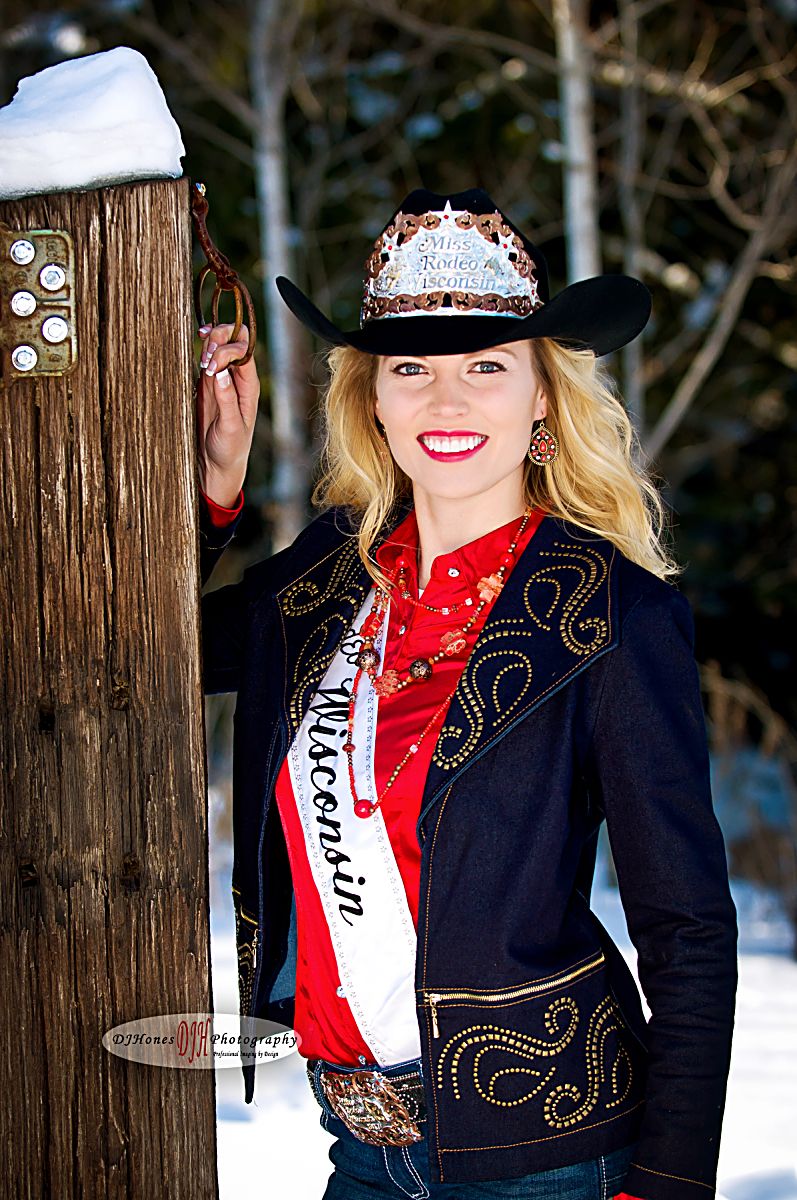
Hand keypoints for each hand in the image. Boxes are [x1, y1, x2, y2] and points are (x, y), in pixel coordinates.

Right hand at [196, 322, 258, 504]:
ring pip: (220, 344)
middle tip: (206, 356)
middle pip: (235, 340)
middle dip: (220, 338)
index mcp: (249, 386)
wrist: (218, 463)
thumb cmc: (230, 449)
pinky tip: (197, 347)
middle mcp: (238, 378)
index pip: (244, 352)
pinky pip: (206, 356)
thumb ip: (227, 400)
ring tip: (202, 360)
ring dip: (210, 343)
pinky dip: (202, 347)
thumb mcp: (231, 428)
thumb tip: (220, 373)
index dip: (228, 349)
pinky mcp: (206, 383)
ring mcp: (222, 378)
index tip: (211, 364)